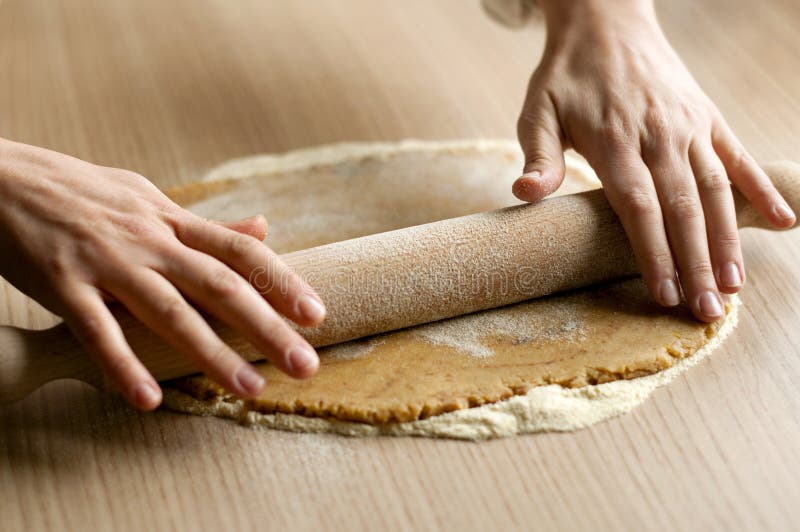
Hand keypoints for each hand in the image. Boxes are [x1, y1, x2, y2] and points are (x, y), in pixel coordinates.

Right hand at [0, 139, 325, 408]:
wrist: (0, 174)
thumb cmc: (82, 192)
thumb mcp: (149, 198)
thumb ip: (205, 224)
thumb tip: (264, 226)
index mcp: (171, 219)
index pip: (241, 251)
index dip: (282, 282)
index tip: (316, 315)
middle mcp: (148, 239)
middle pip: (220, 285)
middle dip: (266, 326)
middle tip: (305, 365)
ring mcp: (106, 260)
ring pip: (169, 311)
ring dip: (213, 352)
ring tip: (251, 388)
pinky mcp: (62, 282)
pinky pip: (97, 330)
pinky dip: (123, 365)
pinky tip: (149, 399)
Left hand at [515, 0, 795, 321]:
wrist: (605, 22)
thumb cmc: (565, 77)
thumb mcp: (537, 111)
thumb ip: (538, 155)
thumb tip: (524, 194)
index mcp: (613, 142)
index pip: (638, 207)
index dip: (653, 251)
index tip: (663, 293)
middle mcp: (658, 137)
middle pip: (682, 209)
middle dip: (694, 264)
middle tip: (705, 312)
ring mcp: (688, 127)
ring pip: (715, 190)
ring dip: (726, 240)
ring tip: (733, 286)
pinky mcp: (707, 118)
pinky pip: (738, 157)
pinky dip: (760, 189)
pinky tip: (780, 221)